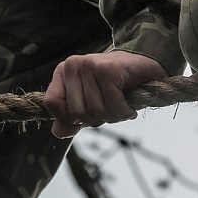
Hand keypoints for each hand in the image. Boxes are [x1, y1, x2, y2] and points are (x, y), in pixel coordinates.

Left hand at [44, 50, 169, 138]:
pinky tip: (129, 108)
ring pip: (95, 110)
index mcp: (63, 72)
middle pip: (75, 112)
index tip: (88, 115)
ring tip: (121, 107)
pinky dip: (124, 112)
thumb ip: (69, 119)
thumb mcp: (88, 105)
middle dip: (96, 119)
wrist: (145, 68)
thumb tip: (58, 132)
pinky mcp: (107, 69)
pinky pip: (112, 104)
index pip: (51, 103)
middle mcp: (73, 65)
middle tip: (110, 110)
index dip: (69, 118)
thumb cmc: (115, 88)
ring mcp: (89, 65)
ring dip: (113, 116)